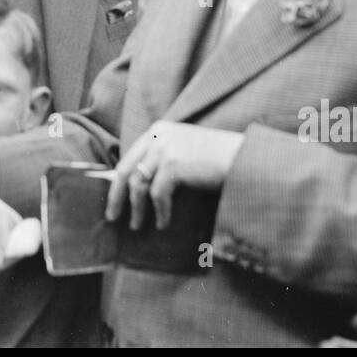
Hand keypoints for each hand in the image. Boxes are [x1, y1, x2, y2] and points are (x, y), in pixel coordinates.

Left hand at [107, 121, 242, 230]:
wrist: (243, 158)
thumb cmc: (216, 159)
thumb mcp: (183, 151)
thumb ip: (161, 160)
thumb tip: (136, 185)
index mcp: (159, 130)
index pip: (129, 157)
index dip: (117, 181)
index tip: (113, 198)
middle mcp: (159, 135)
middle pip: (126, 170)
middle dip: (117, 196)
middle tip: (113, 216)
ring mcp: (165, 148)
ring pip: (138, 184)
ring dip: (137, 209)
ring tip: (137, 225)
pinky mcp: (174, 164)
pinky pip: (157, 194)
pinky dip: (159, 211)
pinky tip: (162, 223)